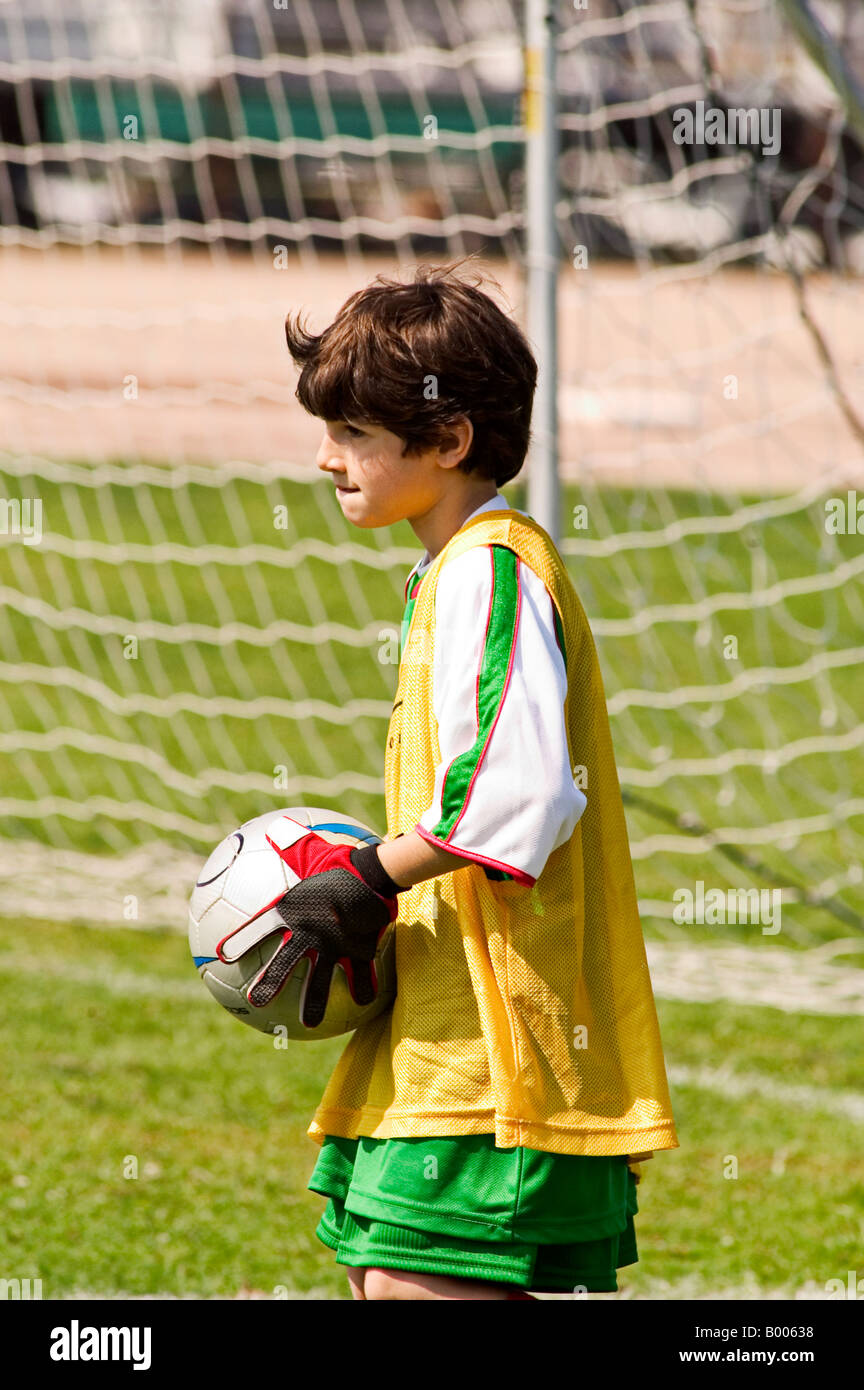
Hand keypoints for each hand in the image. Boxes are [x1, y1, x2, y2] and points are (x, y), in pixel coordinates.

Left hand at [248, 833, 400, 1027]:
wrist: (376, 873)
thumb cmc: (341, 862)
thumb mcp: (313, 852)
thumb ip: (293, 846)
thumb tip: (276, 827)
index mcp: (293, 911)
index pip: (260, 928)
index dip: (240, 941)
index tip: (222, 954)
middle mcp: (309, 932)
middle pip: (284, 962)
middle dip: (269, 983)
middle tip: (255, 1001)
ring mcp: (334, 945)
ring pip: (321, 981)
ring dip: (314, 1003)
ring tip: (308, 1024)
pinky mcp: (359, 951)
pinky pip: (361, 975)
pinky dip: (364, 988)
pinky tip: (365, 1002)